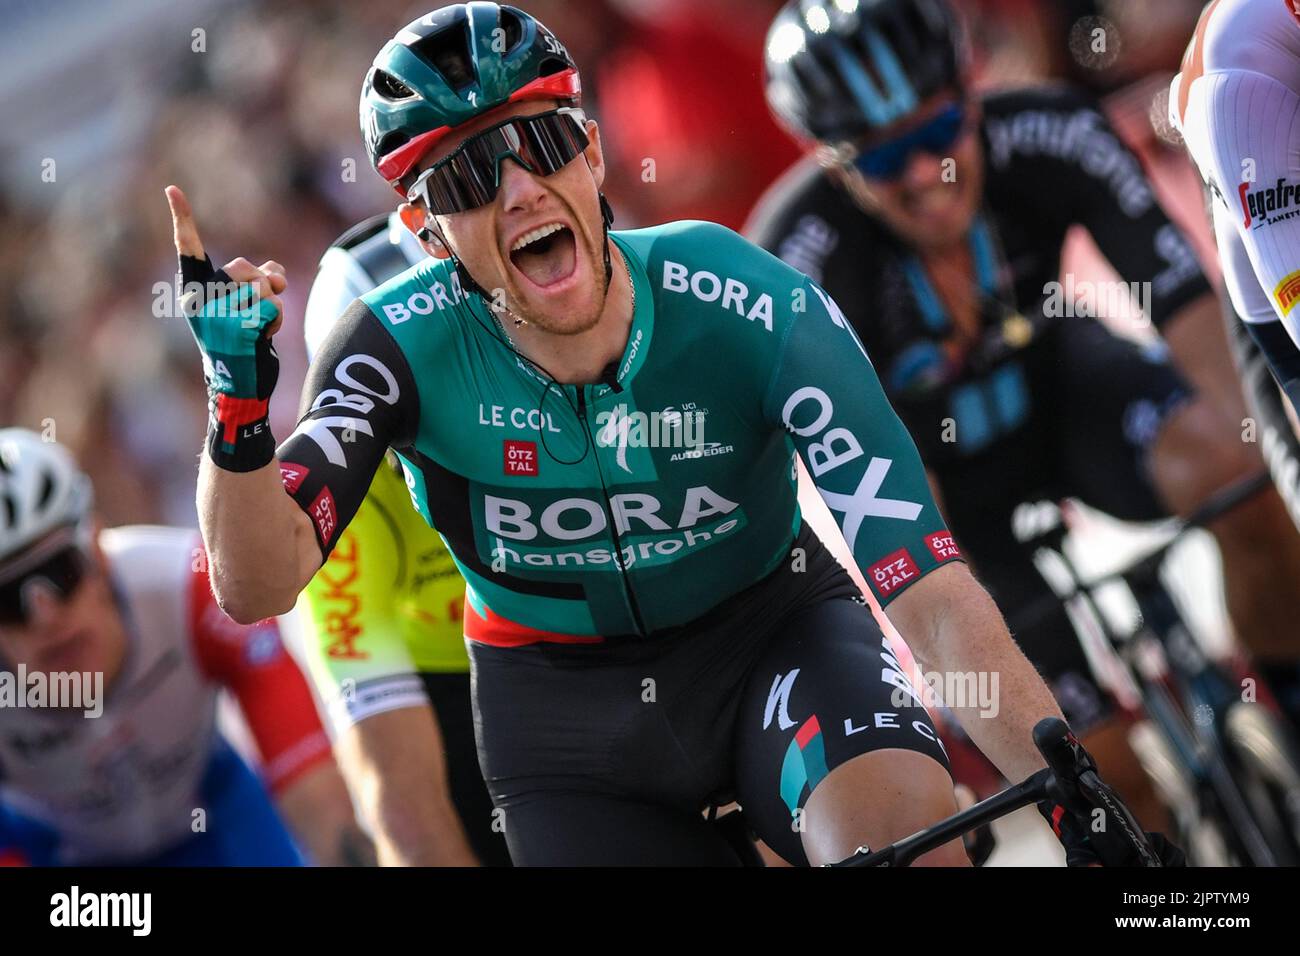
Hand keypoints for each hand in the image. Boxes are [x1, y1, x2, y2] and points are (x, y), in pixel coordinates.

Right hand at [166, 184, 285, 399]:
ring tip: (257, 329)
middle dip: (259, 284)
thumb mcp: (241, 306)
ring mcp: (218, 316)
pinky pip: (273, 307)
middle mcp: (200, 301)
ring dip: (272, 306)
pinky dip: (277, 321)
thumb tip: (275, 273)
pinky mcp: (240, 329)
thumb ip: (254, 280)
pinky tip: (263, 338)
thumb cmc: (240, 344)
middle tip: (253, 311)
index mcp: (193, 292)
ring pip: (262, 288)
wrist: (240, 386)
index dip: (183, 219)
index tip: (172, 189)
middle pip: (242, 267)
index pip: (188, 250)